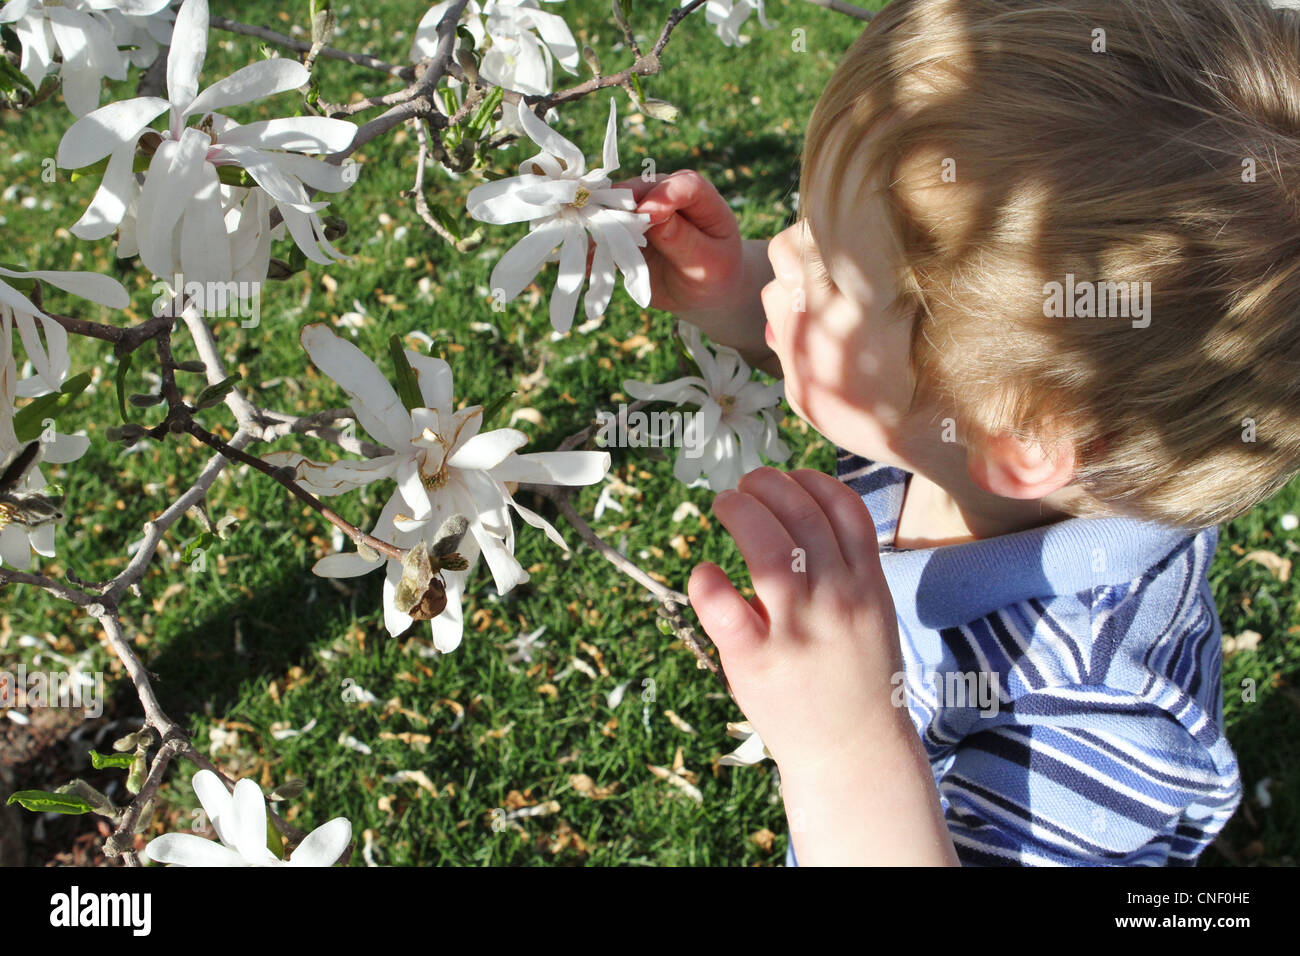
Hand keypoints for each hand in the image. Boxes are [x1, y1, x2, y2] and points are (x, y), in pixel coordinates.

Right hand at [585, 169, 744, 315]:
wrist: (702, 292)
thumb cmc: (714, 275)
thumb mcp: (707, 264)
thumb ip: (682, 239)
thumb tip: (653, 214)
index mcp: (701, 199)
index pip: (685, 184)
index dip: (665, 196)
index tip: (650, 215)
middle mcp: (668, 196)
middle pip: (641, 189)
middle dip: (622, 206)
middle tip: (607, 227)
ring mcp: (643, 211)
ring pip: (616, 207)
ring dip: (601, 223)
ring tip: (592, 244)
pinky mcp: (625, 230)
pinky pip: (605, 232)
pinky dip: (594, 244)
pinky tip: (589, 262)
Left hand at [687, 467, 909, 776]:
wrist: (853, 751)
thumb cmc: (856, 678)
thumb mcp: (871, 613)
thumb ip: (843, 567)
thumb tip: (790, 514)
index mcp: (867, 584)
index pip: (844, 508)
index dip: (810, 481)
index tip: (786, 478)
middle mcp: (836, 599)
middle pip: (801, 515)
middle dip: (766, 486)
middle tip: (743, 488)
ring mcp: (797, 630)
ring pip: (766, 547)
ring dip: (739, 512)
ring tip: (723, 506)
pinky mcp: (758, 661)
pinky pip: (724, 607)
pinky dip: (707, 581)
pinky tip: (703, 574)